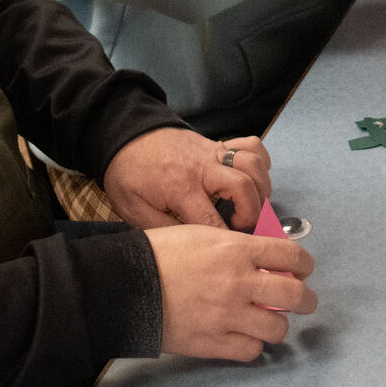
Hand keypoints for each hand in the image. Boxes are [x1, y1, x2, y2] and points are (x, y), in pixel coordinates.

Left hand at [103, 128, 269, 230]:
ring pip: (253, 164)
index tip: (231, 252)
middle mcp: (203, 168)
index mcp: (181, 188)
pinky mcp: (217, 144)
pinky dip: (260, 160)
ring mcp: (213, 152)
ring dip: (260, 187)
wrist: (124, 135)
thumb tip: (188, 246)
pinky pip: (251, 145)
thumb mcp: (132, 208)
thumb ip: (161, 229)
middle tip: (241, 226)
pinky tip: (254, 177)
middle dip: (252, 213)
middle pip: (244, 188)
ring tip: (250, 204)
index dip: (227, 240)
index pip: (214, 221)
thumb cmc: (127, 173)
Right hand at [147, 226, 316, 359]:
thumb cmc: (160, 253)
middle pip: (294, 295)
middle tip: (305, 301)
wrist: (126, 283)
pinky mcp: (212, 342)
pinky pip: (250, 350)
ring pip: (277, 328)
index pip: (289, 256)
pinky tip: (246, 335)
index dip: (304, 263)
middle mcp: (237, 283)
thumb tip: (266, 257)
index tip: (304, 269)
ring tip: (270, 320)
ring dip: (278, 324)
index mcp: (235, 250)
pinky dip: (253, 344)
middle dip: (307, 299)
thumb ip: (237, 245)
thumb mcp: (202, 234)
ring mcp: (226, 316)